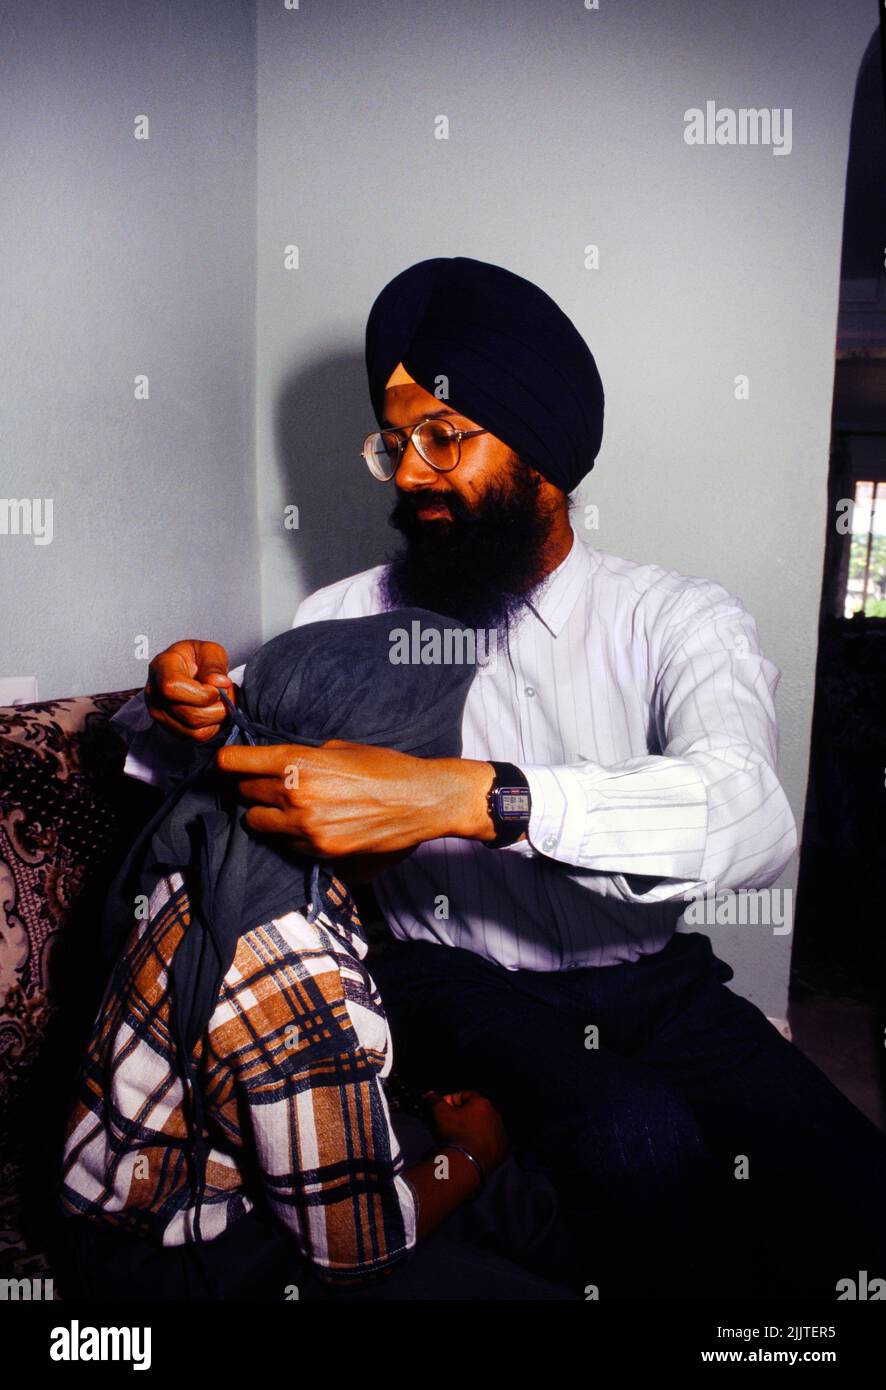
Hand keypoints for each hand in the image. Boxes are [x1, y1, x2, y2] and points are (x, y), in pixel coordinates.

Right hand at [145, 639, 233, 741]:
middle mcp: (154, 692)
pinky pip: (195, 737)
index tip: (215, 688)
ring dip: (217, 719)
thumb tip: (219, 683)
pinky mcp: (168, 727)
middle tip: (227, 696)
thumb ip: (214, 664)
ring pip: (194, 730)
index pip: (172, 688)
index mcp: (162, 666)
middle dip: (217, 709)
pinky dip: (212, 727)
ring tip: (222, 703)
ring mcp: (159, 712)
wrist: (188, 668)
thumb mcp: (209, 651)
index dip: (201, 693)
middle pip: (188, 715)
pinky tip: (213, 711)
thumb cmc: (198, 657)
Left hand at [216, 740, 496, 855]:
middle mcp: (294, 795)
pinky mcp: (319, 850)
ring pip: (257, 822)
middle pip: (244, 792)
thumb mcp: (340, 747)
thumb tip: (279, 762)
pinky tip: (309, 823)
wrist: (421, 800)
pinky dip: (289, 834)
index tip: (227, 762)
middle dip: (251, 786)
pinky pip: (285, 843)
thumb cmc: (386, 766)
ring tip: (285, 806)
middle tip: (265, 782)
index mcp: (298, 762)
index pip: (236, 763)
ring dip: (265, 812)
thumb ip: (304, 756)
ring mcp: (305, 827)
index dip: (228, 761)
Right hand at [425, 1089, 508, 1177]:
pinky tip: (473, 1148)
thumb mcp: (440, 1113)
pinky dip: (483, 1143)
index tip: (443, 1108)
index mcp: (483, 1103)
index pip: (465, 1095)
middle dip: (465, 1114)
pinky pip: (492, 1142)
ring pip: (486, 1126)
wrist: (468, 1163)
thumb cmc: (455, 1132)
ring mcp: (501, 1133)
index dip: (452, 1100)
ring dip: (476, 1129)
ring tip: (463, 1137)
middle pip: (477, 1110)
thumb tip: (429, 1094)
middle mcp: (496, 1115)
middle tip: (452, 1123)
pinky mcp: (503, 1149)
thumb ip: (434, 1100)